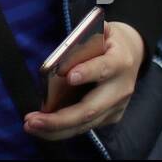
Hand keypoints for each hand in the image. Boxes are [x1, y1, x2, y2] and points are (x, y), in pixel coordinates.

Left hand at [23, 20, 144, 141]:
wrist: (130, 53)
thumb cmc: (107, 41)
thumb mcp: (99, 31)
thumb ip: (83, 39)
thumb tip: (61, 55)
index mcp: (120, 61)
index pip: (105, 67)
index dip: (88, 72)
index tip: (68, 76)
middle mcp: (121, 88)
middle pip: (90, 108)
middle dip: (60, 118)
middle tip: (32, 120)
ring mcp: (117, 106)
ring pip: (85, 123)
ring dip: (55, 129)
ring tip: (30, 126)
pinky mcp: (111, 117)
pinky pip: (84, 126)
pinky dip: (61, 130)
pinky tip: (42, 128)